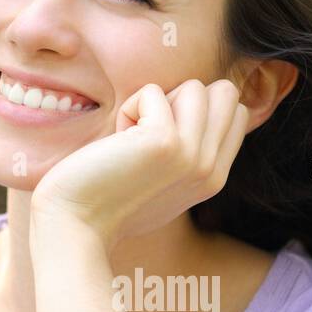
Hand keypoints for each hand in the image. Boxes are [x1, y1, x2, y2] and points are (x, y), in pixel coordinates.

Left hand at [29, 79, 250, 249]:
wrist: (75, 224)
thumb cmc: (107, 199)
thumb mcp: (165, 181)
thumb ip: (189, 153)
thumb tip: (197, 101)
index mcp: (214, 178)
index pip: (235, 113)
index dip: (196, 110)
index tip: (161, 136)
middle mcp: (210, 169)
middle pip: (226, 93)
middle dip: (184, 98)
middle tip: (150, 129)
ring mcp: (192, 156)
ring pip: (195, 87)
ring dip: (155, 103)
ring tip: (132, 137)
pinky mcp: (165, 141)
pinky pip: (152, 91)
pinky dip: (129, 107)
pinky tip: (116, 140)